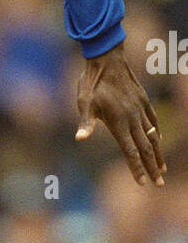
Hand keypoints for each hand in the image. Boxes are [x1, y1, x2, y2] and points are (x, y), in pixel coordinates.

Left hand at [75, 41, 165, 186]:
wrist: (107, 57)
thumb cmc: (92, 81)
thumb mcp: (84, 102)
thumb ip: (86, 122)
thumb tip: (80, 139)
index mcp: (119, 122)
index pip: (130, 151)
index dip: (137, 168)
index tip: (143, 183)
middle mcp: (133, 118)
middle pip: (145, 148)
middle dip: (153, 167)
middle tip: (160, 184)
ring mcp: (140, 109)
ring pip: (153, 136)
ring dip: (158, 154)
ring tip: (163, 169)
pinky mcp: (143, 101)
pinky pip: (153, 121)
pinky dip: (157, 133)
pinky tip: (158, 141)